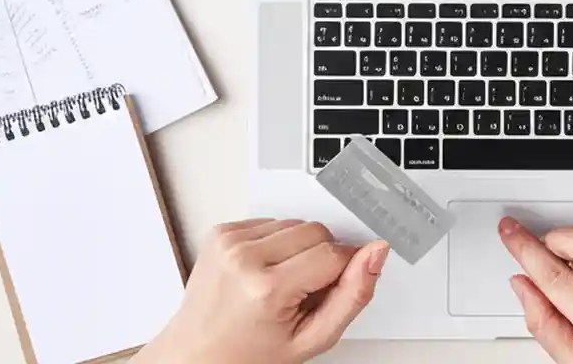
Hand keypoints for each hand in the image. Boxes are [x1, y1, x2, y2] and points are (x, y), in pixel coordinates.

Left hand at [133, 218, 388, 363]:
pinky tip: (263, 271)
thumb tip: (375, 253)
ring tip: (279, 284)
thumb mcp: (311, 340)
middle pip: (317, 231)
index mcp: (268, 287)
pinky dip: (275, 244)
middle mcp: (245, 257)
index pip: (335, 253)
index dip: (342, 272)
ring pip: (296, 223)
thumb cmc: (250, 354)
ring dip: (297, 249)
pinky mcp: (221, 232)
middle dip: (320, 259)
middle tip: (301, 293)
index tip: (328, 292)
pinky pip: (271, 222)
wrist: (196, 354)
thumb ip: (352, 296)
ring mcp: (229, 242)